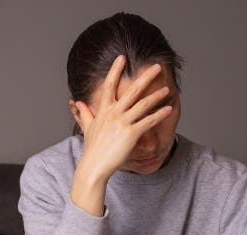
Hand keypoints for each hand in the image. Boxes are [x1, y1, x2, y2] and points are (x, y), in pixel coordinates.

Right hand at [71, 56, 173, 214]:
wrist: (94, 166)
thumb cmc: (92, 149)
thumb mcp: (87, 128)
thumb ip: (85, 113)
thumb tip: (78, 103)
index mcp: (103, 111)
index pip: (109, 85)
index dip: (115, 70)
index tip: (122, 57)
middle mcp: (113, 114)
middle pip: (132, 90)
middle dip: (146, 77)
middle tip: (157, 66)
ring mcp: (122, 123)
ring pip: (143, 104)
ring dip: (157, 95)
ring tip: (167, 89)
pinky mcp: (131, 134)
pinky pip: (149, 121)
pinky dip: (160, 114)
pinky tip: (169, 109)